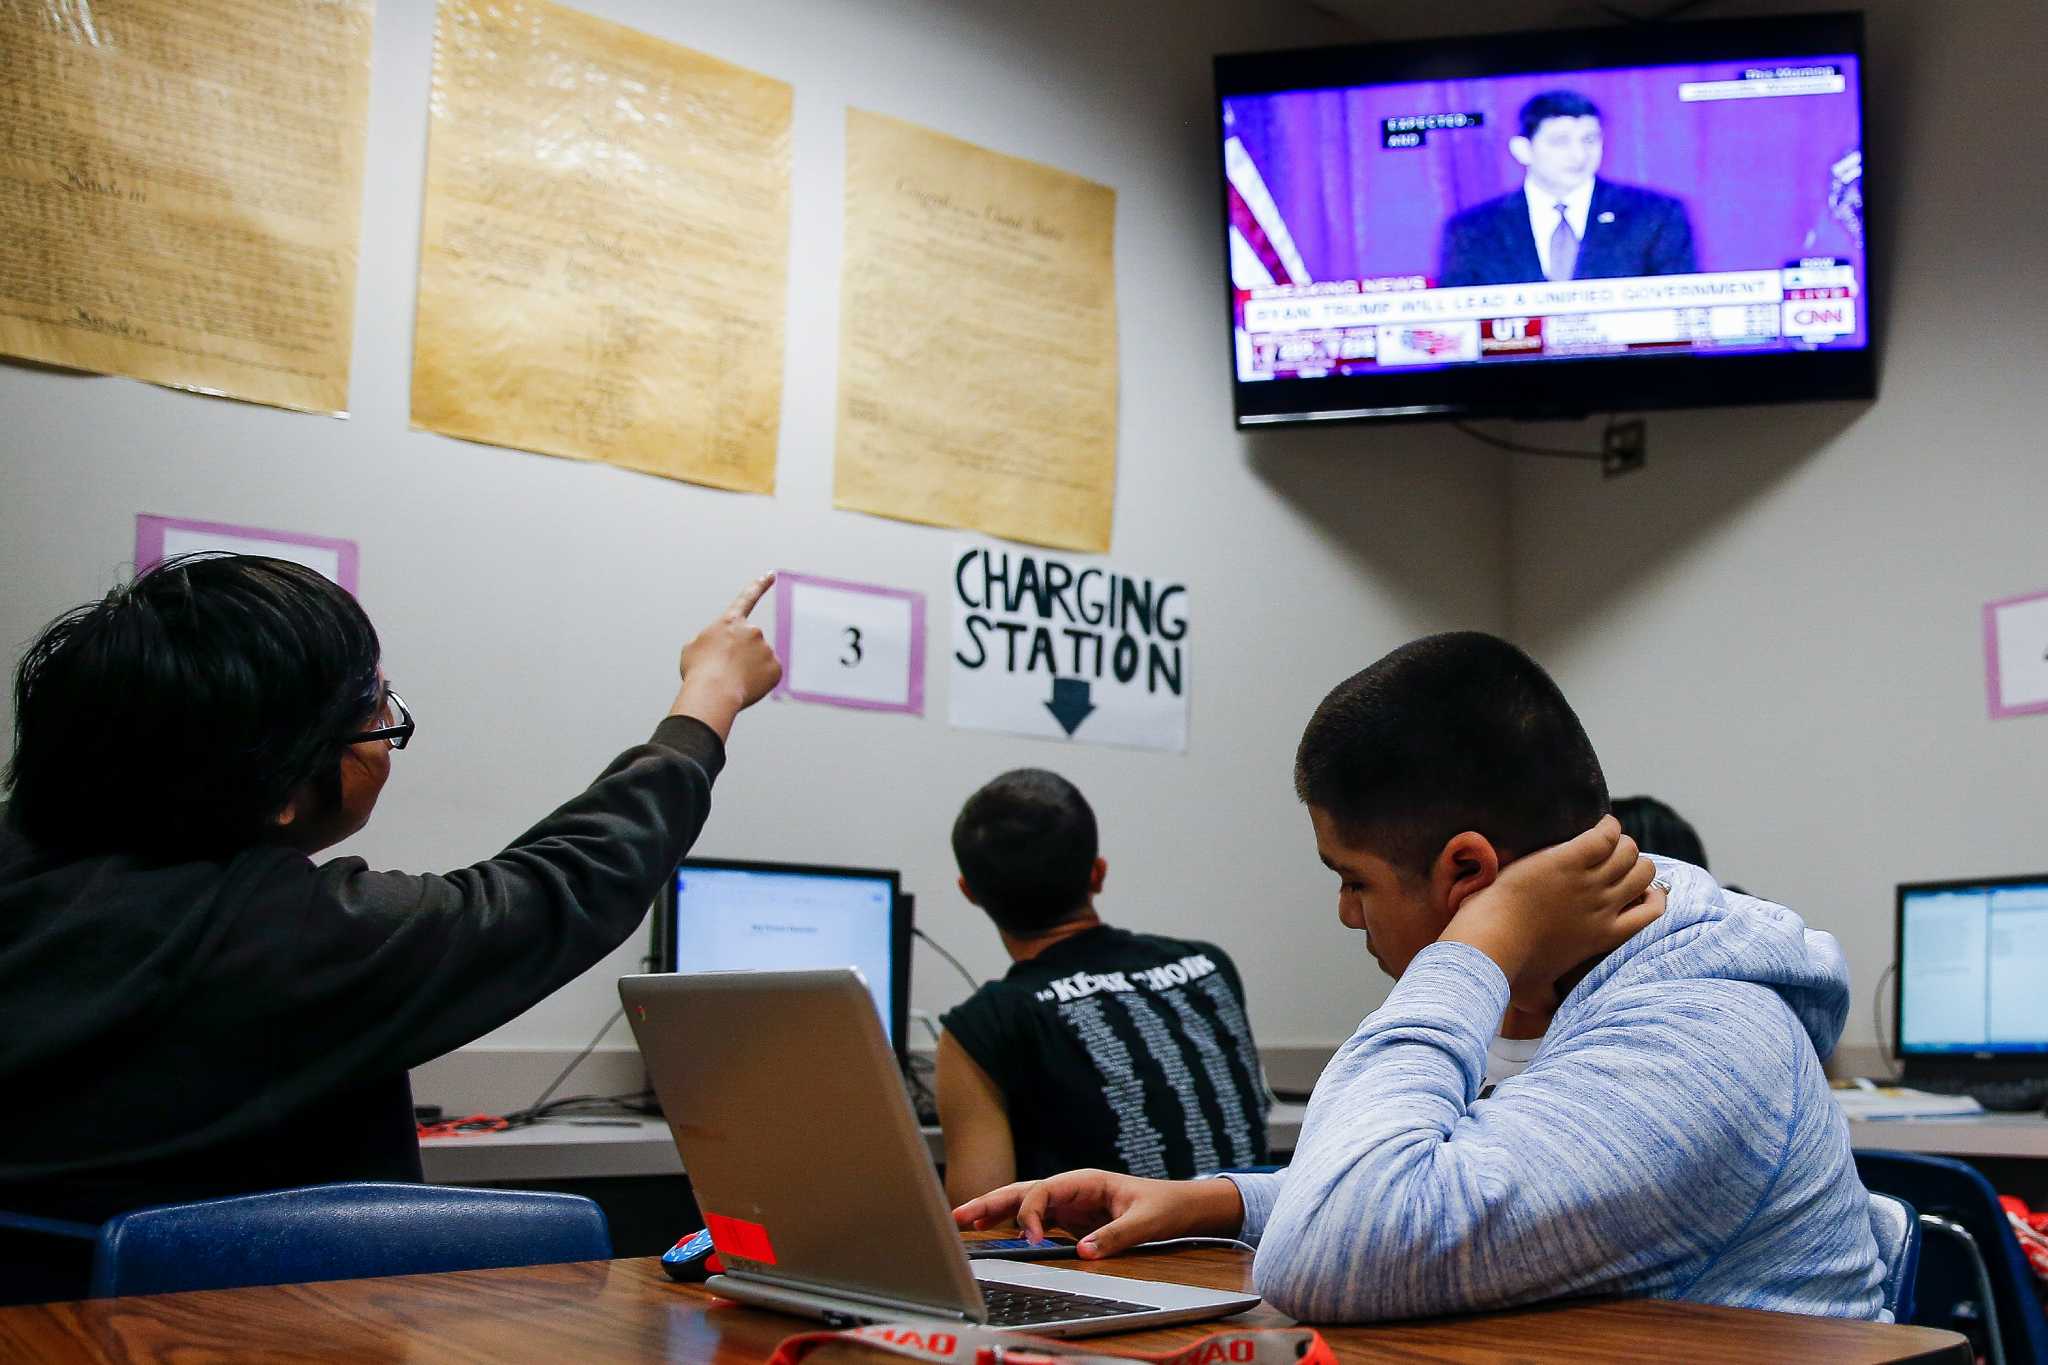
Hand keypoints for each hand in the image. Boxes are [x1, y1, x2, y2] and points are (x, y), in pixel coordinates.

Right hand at [671, 573, 780, 739]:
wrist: (713, 692)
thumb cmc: (699, 672)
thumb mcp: (692, 649)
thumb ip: (709, 641)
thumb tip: (718, 648)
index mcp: (729, 622)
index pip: (747, 598)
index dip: (759, 586)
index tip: (771, 574)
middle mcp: (752, 630)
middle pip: (748, 645)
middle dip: (739, 658)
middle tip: (723, 673)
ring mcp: (766, 648)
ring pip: (757, 662)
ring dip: (746, 671)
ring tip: (730, 682)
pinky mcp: (776, 667)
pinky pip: (767, 675)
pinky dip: (758, 683)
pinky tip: (744, 687)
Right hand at [953, 1170, 1243, 1260]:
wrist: (1178, 1206)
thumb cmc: (1163, 1205)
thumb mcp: (1144, 1221)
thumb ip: (1115, 1235)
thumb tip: (1083, 1253)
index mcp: (1085, 1181)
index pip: (1045, 1191)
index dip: (1031, 1213)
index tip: (1030, 1239)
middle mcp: (1070, 1190)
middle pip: (1023, 1191)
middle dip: (990, 1201)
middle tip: (959, 1215)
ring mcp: (1067, 1205)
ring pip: (1023, 1204)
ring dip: (993, 1212)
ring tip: (962, 1221)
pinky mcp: (1068, 1220)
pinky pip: (1034, 1221)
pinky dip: (1010, 1225)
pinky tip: (990, 1233)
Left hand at [1440, 815, 1659, 1012]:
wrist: (1489, 945)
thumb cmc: (1506, 969)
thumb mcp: (1535, 993)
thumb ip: (1546, 1002)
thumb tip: (1544, 1015)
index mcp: (1604, 937)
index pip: (1652, 912)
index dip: (1651, 895)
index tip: (1637, 887)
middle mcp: (1604, 909)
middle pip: (1644, 875)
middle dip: (1634, 862)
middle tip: (1612, 857)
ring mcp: (1588, 883)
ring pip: (1630, 852)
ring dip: (1621, 842)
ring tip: (1604, 839)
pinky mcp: (1568, 861)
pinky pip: (1605, 836)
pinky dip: (1607, 826)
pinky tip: (1599, 825)